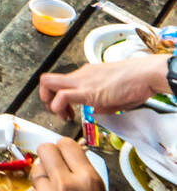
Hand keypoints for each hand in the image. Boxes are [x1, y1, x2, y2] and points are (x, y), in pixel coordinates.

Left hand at [26, 139, 119, 190]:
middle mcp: (65, 183)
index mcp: (88, 180)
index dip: (65, 148)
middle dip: (49, 157)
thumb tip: (67, 160)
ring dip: (43, 177)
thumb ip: (82, 177)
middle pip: (45, 149)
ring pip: (35, 169)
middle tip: (56, 168)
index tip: (65, 153)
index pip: (66, 143)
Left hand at [39, 55, 169, 119]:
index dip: (56, 98)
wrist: (145, 74)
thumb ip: (100, 103)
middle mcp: (80, 76)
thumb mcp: (113, 94)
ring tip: (63, 115)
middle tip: (57, 112)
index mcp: (85, 75)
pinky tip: (71, 116)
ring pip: (48, 84)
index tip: (65, 110)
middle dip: (45, 98)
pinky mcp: (88, 91)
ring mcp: (82, 82)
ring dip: (50, 103)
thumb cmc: (135, 82)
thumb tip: (94, 111)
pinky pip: (63, 96)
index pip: (60, 82)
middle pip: (47, 80)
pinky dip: (60, 107)